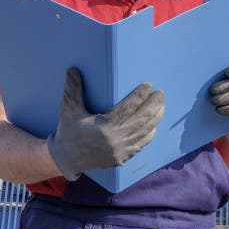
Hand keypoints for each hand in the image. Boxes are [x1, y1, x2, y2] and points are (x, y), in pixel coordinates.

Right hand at [47, 68, 164, 180]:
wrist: (67, 160)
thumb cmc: (68, 131)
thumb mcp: (68, 110)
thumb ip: (72, 89)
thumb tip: (72, 69)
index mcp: (104, 127)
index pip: (128, 108)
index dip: (140, 96)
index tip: (149, 85)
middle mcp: (115, 140)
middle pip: (141, 120)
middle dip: (153, 105)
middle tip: (161, 93)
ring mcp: (120, 151)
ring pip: (143, 133)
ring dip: (155, 119)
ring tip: (161, 106)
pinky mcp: (122, 158)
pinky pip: (140, 145)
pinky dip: (149, 134)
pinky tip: (154, 125)